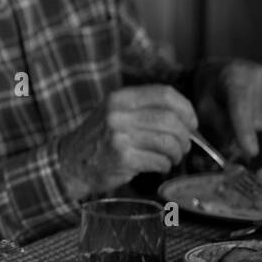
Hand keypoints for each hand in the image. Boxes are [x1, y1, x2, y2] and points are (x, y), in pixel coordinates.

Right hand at [57, 85, 197, 199]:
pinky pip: (159, 161)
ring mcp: (120, 136)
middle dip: (185, 135)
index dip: (185, 109)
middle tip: (184, 145)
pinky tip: (159, 166)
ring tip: (172, 157)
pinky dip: (165, 166)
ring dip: (177, 153)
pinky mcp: (123, 158)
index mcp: (120, 98)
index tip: (192, 122)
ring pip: (168, 141)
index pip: (165, 94)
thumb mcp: (115, 113)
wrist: (70, 163)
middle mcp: (119, 114)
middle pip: (171, 120)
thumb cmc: (99, 139)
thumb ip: (144, 109)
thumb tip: (187, 119)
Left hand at [194, 60, 261, 158]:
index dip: (245, 132)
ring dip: (254, 122)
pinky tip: (255, 104)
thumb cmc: (210, 91)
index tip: (251, 152)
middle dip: (242, 126)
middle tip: (230, 111)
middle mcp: (257, 73)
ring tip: (242, 105)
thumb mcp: (203, 108)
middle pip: (256, 121)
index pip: (241, 110)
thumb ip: (219, 123)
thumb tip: (239, 142)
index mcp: (232, 78)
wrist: (222, 69)